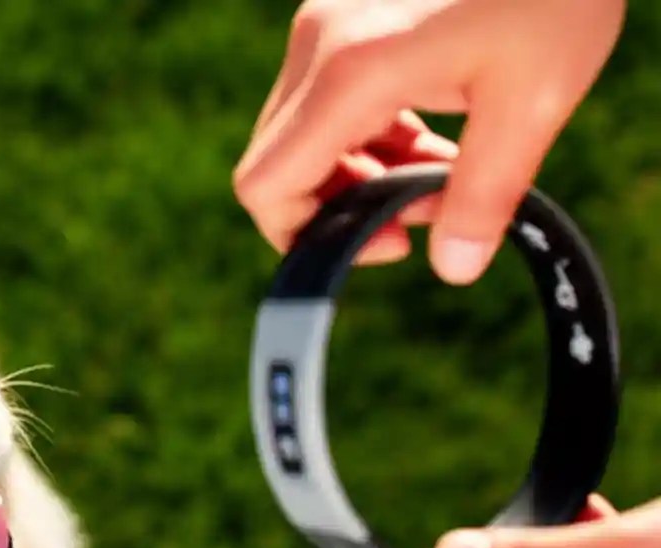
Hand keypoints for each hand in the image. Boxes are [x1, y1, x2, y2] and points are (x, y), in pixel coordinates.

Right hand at [235, 0, 625, 284]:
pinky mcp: (342, 16)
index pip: (266, 185)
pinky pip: (327, 98)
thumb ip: (486, 193)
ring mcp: (325, 24)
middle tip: (426, 212)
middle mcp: (318, 44)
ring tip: (444, 175)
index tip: (384, 243)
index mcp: (350, 70)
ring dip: (361, 172)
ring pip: (303, 133)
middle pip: (278, 163)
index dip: (305, 236)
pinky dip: (368, 135)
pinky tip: (436, 136)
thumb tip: (455, 269)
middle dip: (343, 206)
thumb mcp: (535, 100)